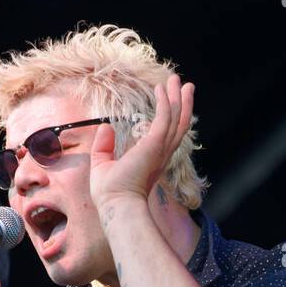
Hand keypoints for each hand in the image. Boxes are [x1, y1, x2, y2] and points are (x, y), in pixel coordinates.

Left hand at [90, 73, 194, 210]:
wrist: (117, 206)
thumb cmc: (110, 194)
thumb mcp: (102, 165)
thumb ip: (104, 146)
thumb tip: (106, 127)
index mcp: (152, 160)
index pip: (166, 135)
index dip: (170, 118)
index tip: (168, 101)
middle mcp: (161, 154)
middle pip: (178, 124)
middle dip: (181, 103)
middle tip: (184, 85)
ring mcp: (160, 149)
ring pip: (176, 118)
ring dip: (178, 98)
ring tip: (177, 80)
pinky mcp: (155, 144)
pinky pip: (165, 118)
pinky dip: (164, 102)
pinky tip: (160, 89)